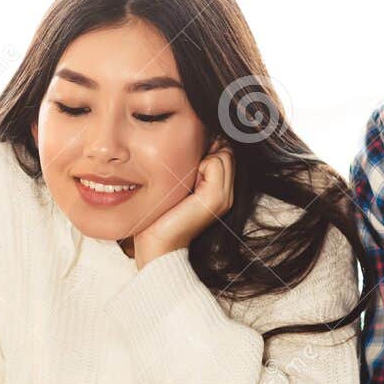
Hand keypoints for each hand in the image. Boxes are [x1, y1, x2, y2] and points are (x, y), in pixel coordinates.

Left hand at [131, 144, 233, 268]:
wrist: (156, 246)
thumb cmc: (159, 215)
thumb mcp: (177, 184)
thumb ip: (190, 165)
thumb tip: (194, 138)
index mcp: (219, 189)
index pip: (224, 149)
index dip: (205, 147)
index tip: (185, 161)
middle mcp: (227, 193)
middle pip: (226, 149)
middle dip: (204, 151)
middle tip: (182, 172)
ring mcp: (224, 196)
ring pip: (223, 153)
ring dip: (200, 157)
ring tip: (183, 178)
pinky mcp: (216, 198)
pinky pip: (215, 162)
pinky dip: (199, 164)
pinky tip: (184, 183)